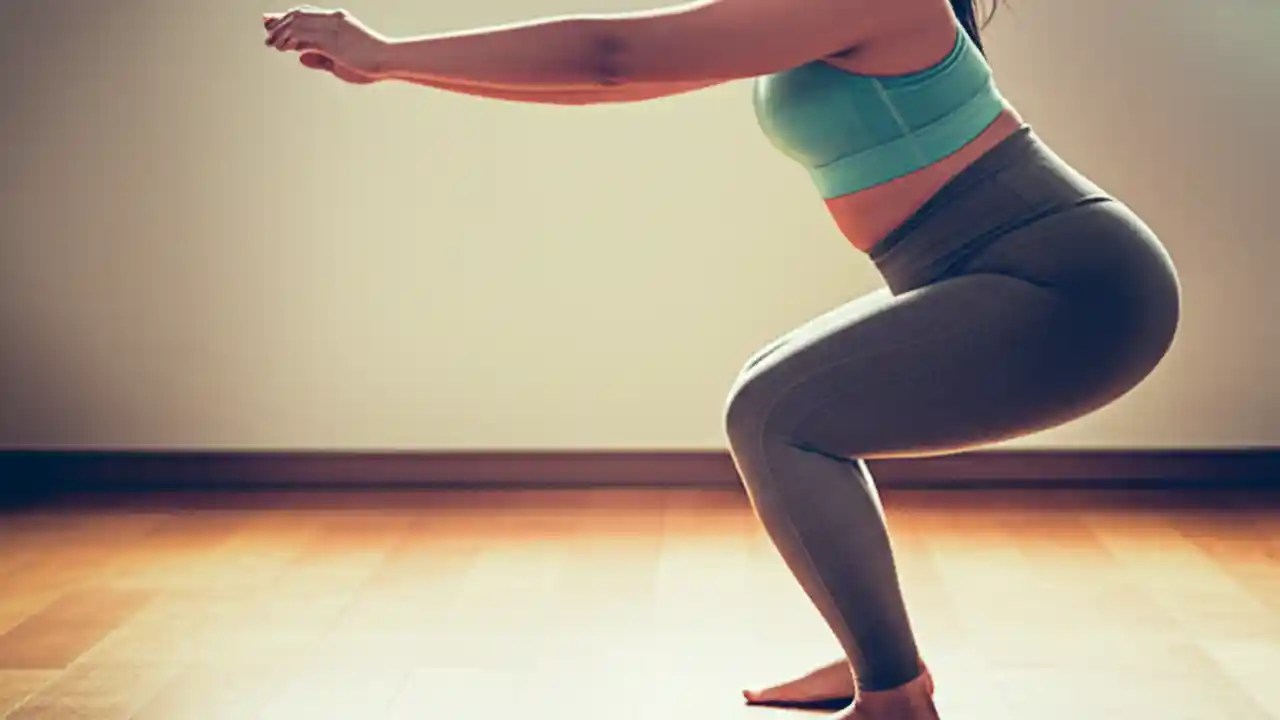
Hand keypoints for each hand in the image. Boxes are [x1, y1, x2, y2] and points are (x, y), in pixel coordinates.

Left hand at [263, 5, 389, 80]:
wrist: (388, 59)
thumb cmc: (371, 64)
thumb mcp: (340, 62)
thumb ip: (320, 58)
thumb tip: (299, 57)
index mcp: (338, 19)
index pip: (308, 13)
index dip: (289, 16)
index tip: (275, 20)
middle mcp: (333, 19)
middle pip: (299, 15)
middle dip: (280, 20)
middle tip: (265, 25)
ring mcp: (332, 28)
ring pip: (298, 25)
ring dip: (281, 32)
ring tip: (269, 41)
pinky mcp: (331, 40)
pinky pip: (304, 38)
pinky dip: (290, 41)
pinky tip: (281, 46)